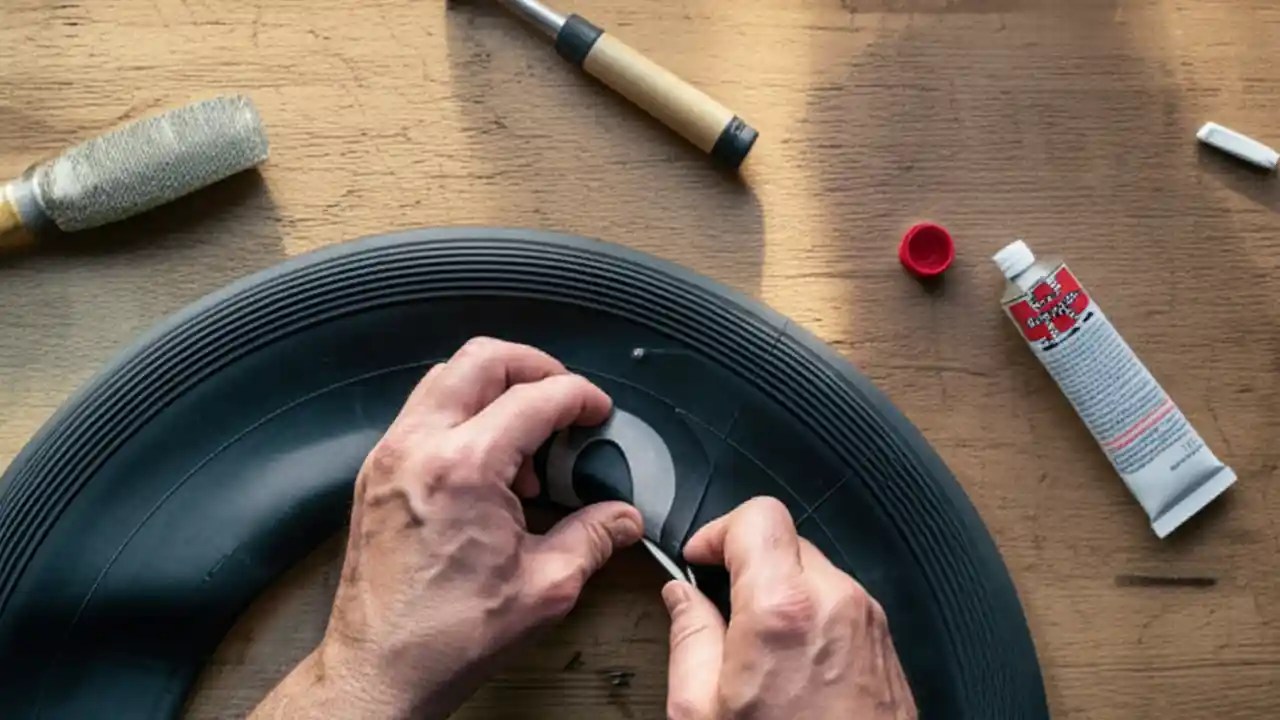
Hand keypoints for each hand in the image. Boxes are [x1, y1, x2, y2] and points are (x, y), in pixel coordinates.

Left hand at [252, 338, 643, 719]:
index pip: (536, 397)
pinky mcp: (376, 473)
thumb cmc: (447, 636)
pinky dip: (462, 415)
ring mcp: (390, 456)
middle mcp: (419, 447)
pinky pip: (423, 412)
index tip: (597, 411)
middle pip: (482, 359)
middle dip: (534, 367)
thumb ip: (593, 537)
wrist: (381, 669)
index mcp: (465, 467)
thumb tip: (622, 517)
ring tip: (527, 438)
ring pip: (446, 377)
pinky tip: (489, 463)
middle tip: (565, 397)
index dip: (580, 397)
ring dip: (494, 389)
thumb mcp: (545, 586)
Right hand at [662, 497, 916, 719]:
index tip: (700, 559)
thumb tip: (681, 596)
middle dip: (748, 563)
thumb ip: (689, 636)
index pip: (758, 516)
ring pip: (815, 572)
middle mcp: (835, 603)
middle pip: (786, 539)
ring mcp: (868, 623)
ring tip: (757, 648)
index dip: (720, 530)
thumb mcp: (700, 711)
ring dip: (781, 592)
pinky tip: (791, 666)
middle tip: (720, 606)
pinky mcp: (885, 647)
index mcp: (782, 609)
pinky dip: (810, 617)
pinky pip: (840, 606)